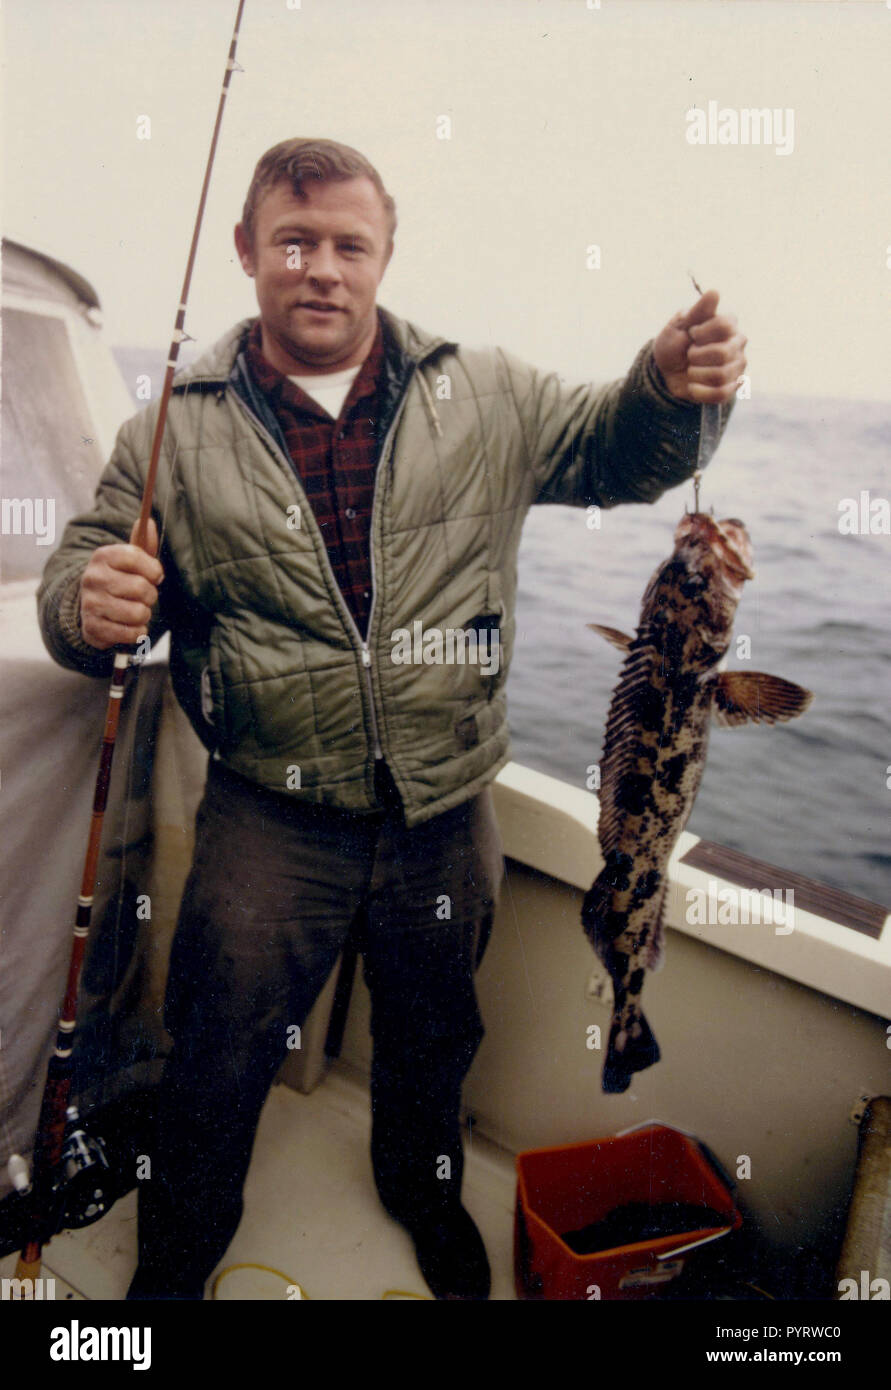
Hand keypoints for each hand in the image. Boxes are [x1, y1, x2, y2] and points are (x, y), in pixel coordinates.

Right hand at [79, 517, 163, 649]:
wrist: (91, 609)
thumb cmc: (120, 580)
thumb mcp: (130, 560)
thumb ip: (143, 543)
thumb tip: (147, 520)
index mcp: (103, 556)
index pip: (136, 557)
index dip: (153, 569)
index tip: (154, 575)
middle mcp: (93, 578)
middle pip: (142, 588)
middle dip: (151, 595)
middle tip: (143, 596)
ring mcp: (91, 603)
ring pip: (138, 612)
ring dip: (144, 615)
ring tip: (136, 611)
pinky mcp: (93, 628)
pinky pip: (131, 633)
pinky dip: (138, 632)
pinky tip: (130, 626)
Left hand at [652, 289, 746, 403]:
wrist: (666, 370)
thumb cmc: (675, 342)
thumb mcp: (680, 324)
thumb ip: (698, 311)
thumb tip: (714, 293)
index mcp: (729, 325)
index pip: (725, 326)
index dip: (702, 333)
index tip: (691, 333)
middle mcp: (738, 345)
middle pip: (723, 353)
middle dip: (697, 356)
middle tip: (689, 354)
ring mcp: (737, 367)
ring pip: (721, 376)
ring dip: (696, 375)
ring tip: (691, 370)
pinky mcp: (730, 388)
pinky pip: (721, 395)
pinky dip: (700, 392)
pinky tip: (692, 386)